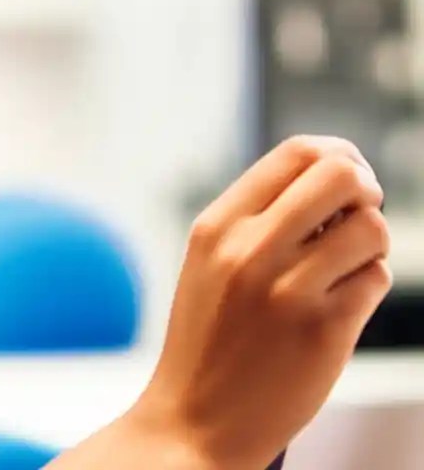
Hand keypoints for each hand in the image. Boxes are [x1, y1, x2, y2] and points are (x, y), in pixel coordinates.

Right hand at [136, 135, 391, 468]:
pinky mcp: (323, 329)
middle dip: (365, 189)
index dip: (338, 155)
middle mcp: (249, 250)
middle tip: (357, 215)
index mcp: (217, 226)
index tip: (346, 180)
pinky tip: (337, 307)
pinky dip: (367, 286)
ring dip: (369, 245)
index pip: (296, 152)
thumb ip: (257, 218)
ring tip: (342, 271)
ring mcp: (286, 289)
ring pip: (370, 228)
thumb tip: (337, 174)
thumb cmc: (210, 339)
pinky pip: (376, 278)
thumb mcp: (209, 264)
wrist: (195, 419)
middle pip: (342, 174)